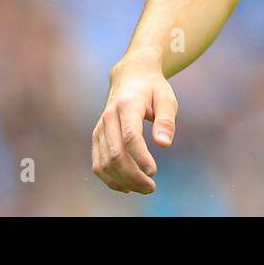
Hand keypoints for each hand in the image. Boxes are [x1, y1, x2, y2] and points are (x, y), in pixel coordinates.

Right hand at [91, 59, 177, 193]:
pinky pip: (97, 163)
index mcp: (127, 106)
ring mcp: (100, 128)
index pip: (130, 136)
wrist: (131, 76)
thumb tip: (164, 145)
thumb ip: (166, 121)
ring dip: (122, 181)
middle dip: (133, 175)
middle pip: (116, 154)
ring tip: (143, 188)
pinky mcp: (97, 136)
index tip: (154, 172)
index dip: (141, 158)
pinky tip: (126, 186)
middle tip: (151, 187)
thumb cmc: (153, 89)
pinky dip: (109, 178)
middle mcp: (109, 117)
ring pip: (104, 162)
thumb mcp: (166, 99)